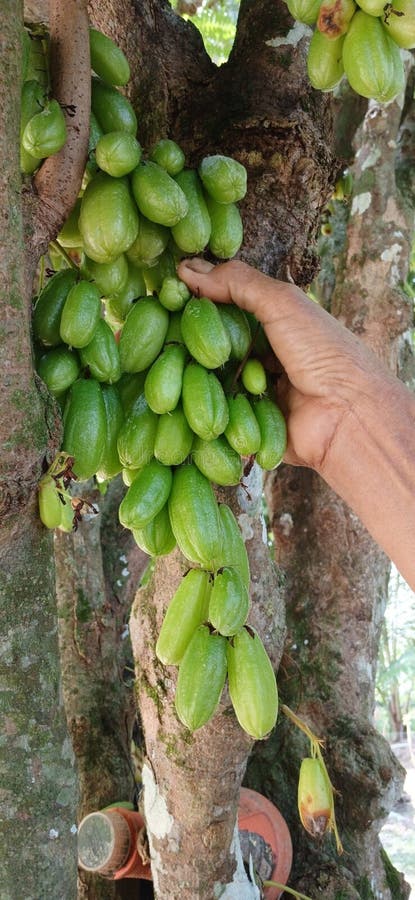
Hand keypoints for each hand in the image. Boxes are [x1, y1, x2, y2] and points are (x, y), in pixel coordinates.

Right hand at [177, 258, 385, 471]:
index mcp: (274, 325)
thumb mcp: (282, 303)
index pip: (225, 311)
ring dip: (194, 379)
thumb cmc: (323, 352)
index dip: (197, 305)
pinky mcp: (249, 428)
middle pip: (214, 349)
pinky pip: (218, 416)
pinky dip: (204, 409)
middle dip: (189, 346)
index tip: (162, 300)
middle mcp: (263, 358)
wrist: (347, 416)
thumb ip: (237, 282)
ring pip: (211, 384)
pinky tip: (177, 402)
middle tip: (157, 339)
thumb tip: (186, 268)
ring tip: (163, 371)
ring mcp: (256, 395)